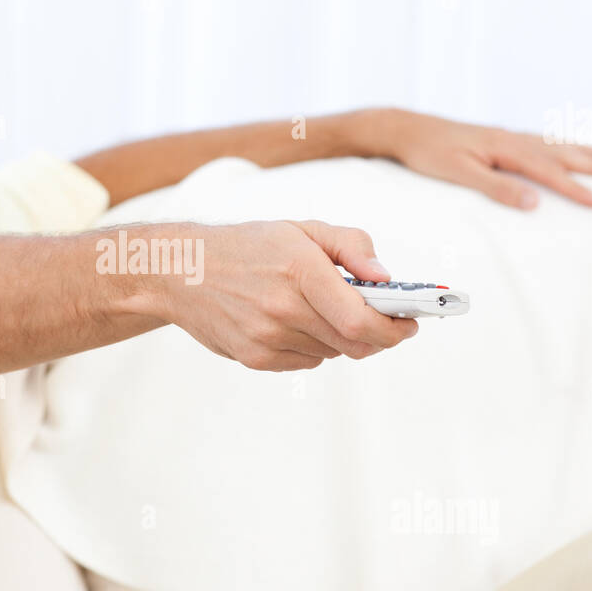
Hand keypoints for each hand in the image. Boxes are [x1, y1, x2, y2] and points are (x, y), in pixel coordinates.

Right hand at [149, 220, 418, 370]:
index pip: (362, 320)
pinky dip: (315, 346)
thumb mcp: (302, 229)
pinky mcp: (254, 358)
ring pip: (332, 353)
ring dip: (343, 338)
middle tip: (385, 321)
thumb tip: (385, 278)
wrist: (181, 271)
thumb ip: (352, 247)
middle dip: (378, 335)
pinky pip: (306, 361)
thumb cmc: (248, 246)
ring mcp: (266, 337)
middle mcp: (283, 308)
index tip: (410, 323)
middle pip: (353, 344)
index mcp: (300, 270)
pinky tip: (297, 322)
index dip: (395, 329)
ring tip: (327, 311)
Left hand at [339, 108, 591, 208]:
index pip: (548, 171)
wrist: (405, 128)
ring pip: (551, 143)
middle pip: (558, 152)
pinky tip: (563, 144)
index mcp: (504, 148)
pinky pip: (536, 139)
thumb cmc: (428, 153)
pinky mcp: (495, 137)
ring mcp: (503, 135)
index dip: (576, 187)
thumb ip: (496, 187)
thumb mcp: (459, 173)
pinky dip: (557, 142)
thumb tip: (535, 201)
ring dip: (581, 150)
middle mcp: (509, 138)